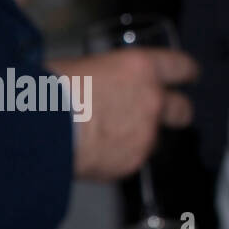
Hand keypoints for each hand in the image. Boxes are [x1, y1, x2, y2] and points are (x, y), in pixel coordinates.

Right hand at [48, 48, 198, 181]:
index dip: (187, 71)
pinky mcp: (132, 162)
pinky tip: (93, 155)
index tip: (190, 75)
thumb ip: (103, 74)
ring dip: (139, 138)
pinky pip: (130, 160)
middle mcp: (152, 100)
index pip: (181, 66)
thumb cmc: (50, 90)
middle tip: (168, 114)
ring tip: (107, 139)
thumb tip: (88, 70)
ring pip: (153, 139)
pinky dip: (117, 159)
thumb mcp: (81, 66)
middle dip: (177, 111)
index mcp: (141, 68)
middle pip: (182, 108)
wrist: (38, 128)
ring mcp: (146, 134)